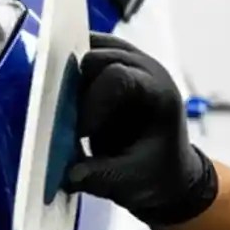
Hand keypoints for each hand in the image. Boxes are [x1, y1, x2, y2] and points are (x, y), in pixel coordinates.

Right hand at [66, 32, 217, 224]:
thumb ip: (100, 175)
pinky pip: (87, 52)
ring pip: (91, 47)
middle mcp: (147, 69)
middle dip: (76, 87)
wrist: (168, 170)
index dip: (91, 102)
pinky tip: (62, 95)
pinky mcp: (115, 64)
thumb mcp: (130, 182)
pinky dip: (72, 70)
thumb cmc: (155, 174)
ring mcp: (132, 62)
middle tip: (64, 119)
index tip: (78, 132)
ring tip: (61, 106)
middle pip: (99, 57)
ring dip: (71, 74)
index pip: (118, 77)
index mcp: (158, 94)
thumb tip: (67, 174)